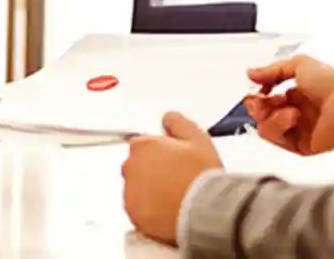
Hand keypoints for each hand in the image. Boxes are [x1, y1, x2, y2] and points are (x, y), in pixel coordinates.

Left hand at [121, 112, 222, 245]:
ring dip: (150, 191)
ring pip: (136, 189)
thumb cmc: (202, 176)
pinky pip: (138, 210)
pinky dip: (149, 210)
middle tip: (176, 179)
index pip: (144, 145)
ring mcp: (129, 192)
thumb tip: (168, 118)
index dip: (161, 152)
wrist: (204, 211)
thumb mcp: (198, 139)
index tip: (174, 161)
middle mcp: (130, 167)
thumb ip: (178, 123)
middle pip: (137, 166)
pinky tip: (168, 210)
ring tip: (175, 197)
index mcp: (143, 145)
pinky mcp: (133, 214)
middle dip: (153, 171)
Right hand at [244, 54, 333, 155]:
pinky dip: (280, 127)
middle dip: (258, 106)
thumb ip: (271, 70)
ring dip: (272, 117)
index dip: (258, 95)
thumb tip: (251, 73)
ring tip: (289, 110)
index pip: (266, 98)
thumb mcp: (299, 64)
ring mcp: (298, 130)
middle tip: (262, 100)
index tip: (257, 89)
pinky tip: (293, 118)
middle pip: (262, 115)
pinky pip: (277, 140)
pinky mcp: (300, 146)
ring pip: (266, 128)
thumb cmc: (331, 83)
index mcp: (297, 94)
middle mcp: (296, 112)